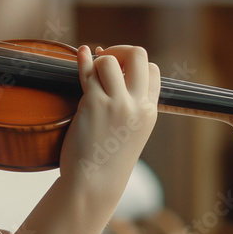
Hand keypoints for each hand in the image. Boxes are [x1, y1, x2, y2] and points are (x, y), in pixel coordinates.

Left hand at [58, 45, 160, 203]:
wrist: (94, 183)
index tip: (118, 68)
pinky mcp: (93, 105)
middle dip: (119, 50)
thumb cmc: (107, 159)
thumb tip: (116, 73)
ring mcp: (116, 103)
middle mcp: (137, 104)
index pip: (151, 69)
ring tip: (89, 76)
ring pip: (108, 61)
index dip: (133, 63)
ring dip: (96, 63)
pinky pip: (87, 72)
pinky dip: (82, 60)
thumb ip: (130, 105)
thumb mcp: (131, 131)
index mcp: (150, 111)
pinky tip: (81, 54)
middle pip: (136, 54)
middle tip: (105, 59)